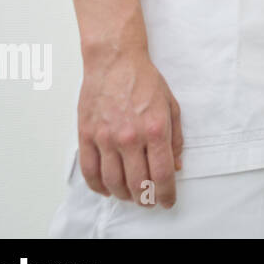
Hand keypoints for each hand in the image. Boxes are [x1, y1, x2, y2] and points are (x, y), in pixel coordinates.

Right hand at [77, 45, 183, 208]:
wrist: (115, 61)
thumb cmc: (145, 81)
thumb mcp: (172, 106)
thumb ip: (176, 139)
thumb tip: (177, 165)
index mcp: (155, 130)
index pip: (161, 174)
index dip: (166, 194)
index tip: (168, 201)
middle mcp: (130, 137)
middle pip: (137, 183)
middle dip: (146, 199)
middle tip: (149, 201)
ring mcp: (106, 138)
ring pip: (113, 182)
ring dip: (124, 195)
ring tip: (131, 196)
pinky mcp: (87, 135)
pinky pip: (90, 171)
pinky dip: (99, 186)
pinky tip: (107, 188)